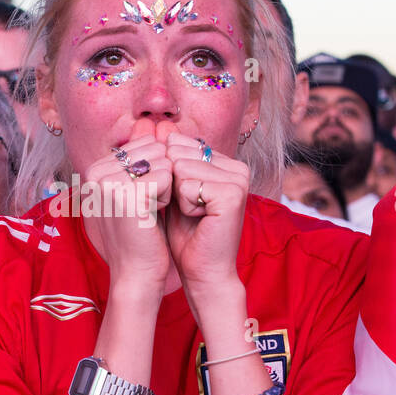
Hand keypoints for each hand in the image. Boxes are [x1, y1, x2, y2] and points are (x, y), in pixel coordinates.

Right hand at [81, 117, 172, 290]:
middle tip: (149, 206)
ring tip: (150, 211)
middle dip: (163, 176)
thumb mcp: (139, 189)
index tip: (144, 200)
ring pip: (162, 160)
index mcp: (96, 168)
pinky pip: (167, 175)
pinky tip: (154, 215)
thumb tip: (153, 122)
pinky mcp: (127, 192)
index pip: (145, 145)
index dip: (156, 171)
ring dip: (167, 186)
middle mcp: (96, 171)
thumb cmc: (142, 233)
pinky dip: (169, 195)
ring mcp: (109, 180)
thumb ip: (143, 156)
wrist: (136, 272)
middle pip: (154, 149)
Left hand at [160, 124, 249, 298]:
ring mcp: (238, 178)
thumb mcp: (172, 190)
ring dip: (176, 196)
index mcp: (224, 162)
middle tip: (187, 209)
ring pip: (180, 167)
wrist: (201, 270)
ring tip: (194, 215)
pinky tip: (200, 219)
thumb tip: (158, 124)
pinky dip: (184, 205)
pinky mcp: (233, 193)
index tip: (181, 199)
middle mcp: (236, 166)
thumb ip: (167, 158)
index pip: (178, 144)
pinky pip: (187, 184)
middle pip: (177, 152)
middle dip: (171, 184)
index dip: (167, 174)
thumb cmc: (185, 234)